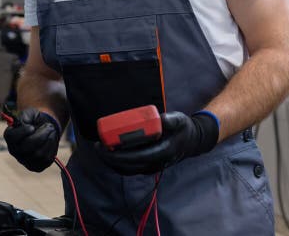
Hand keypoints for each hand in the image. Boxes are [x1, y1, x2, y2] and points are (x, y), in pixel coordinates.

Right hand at [3, 108, 60, 171]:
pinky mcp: (36, 167)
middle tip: (49, 127)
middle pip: (25, 148)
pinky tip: (52, 139)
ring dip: (48, 140)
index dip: (22, 132)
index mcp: (9, 136)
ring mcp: (25, 161)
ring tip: (51, 131)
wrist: (43, 129)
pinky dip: (52, 148)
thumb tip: (25, 123)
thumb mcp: (29, 113)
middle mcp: (14, 151)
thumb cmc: (34, 120)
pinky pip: (46, 159)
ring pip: (38, 154)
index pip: (11, 137)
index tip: (32, 127)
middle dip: (40, 137)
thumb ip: (26, 116)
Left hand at [96, 111, 218, 174]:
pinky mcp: (148, 166)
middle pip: (129, 166)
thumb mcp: (180, 120)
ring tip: (100, 150)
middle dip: (111, 158)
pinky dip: (117, 164)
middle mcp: (156, 163)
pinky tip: (108, 155)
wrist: (191, 142)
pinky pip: (130, 169)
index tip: (105, 147)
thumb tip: (160, 119)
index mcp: (162, 152)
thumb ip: (171, 120)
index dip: (119, 154)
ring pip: (128, 170)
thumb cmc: (183, 129)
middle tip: (97, 147)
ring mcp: (152, 167)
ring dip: (112, 163)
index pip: (136, 157)